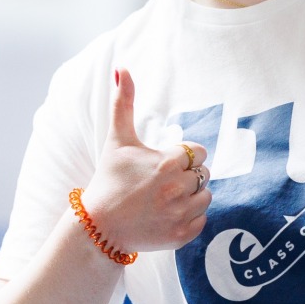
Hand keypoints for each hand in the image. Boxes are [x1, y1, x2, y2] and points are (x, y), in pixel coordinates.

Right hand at [79, 69, 209, 252]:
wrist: (98, 226)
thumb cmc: (110, 179)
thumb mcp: (118, 140)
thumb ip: (123, 102)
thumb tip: (122, 67)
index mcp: (168, 162)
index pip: (198, 152)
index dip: (182, 156)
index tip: (163, 163)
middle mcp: (177, 189)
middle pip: (203, 174)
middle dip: (186, 176)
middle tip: (160, 183)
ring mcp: (180, 214)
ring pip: (206, 196)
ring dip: (191, 196)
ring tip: (165, 198)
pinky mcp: (181, 236)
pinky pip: (202, 220)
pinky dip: (189, 218)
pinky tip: (167, 215)